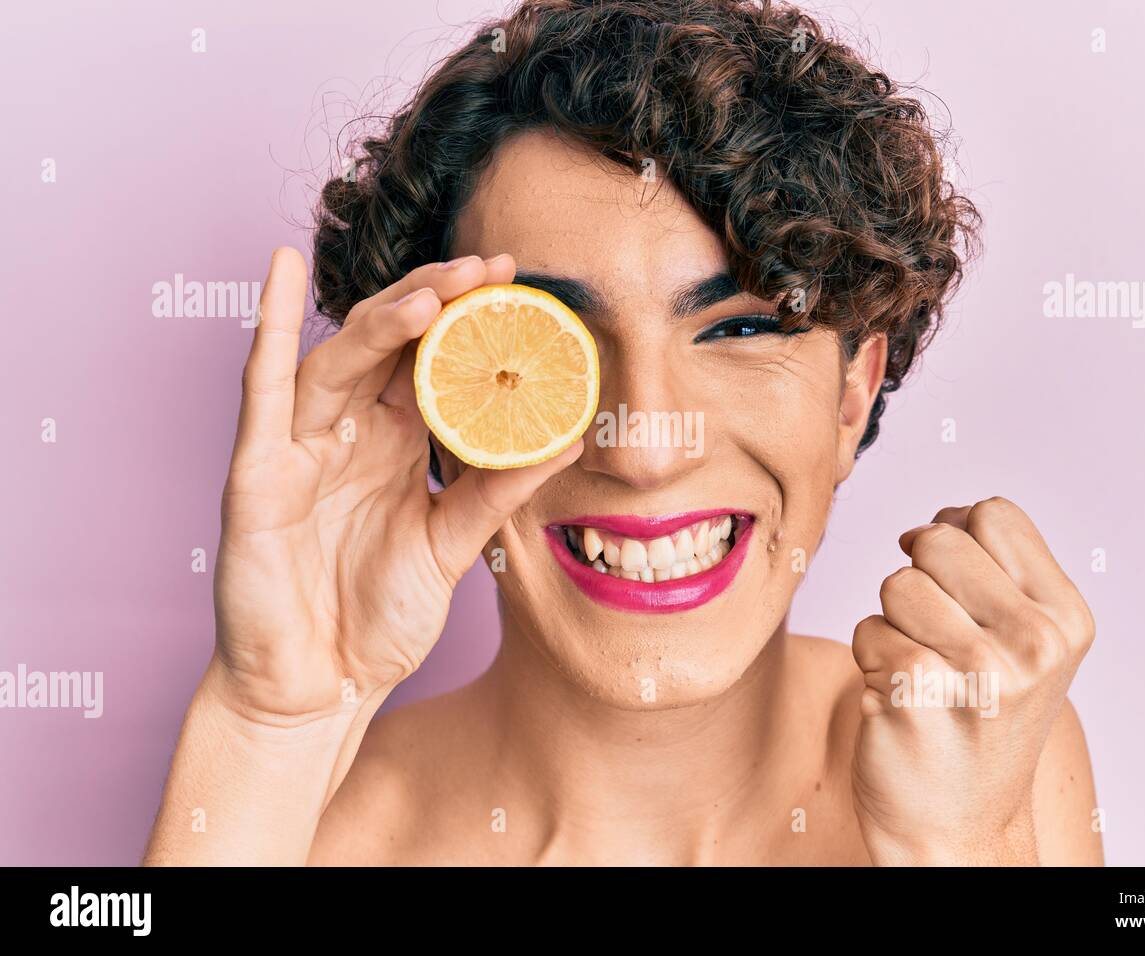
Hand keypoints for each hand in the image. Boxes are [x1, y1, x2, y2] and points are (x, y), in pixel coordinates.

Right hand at [211, 249, 581, 725]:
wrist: (320, 688)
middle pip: (389, 345)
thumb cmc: (377, 619)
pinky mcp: (256, 473)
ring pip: (338, 360)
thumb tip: (566, 439)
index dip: (467, 319)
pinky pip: (261, 392)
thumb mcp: (450, 546)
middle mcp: (348, 434)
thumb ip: (496, 492)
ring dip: (383, 318)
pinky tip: (278, 269)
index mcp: (394, 445)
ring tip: (433, 290)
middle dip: (437, 299)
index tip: (517, 281)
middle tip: (490, 266)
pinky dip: (266, 329)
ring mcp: (300, 448)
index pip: (430, 362)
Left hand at [850, 497, 1094, 864]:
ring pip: (896, 585)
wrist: (960, 827)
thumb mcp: (1025, 645)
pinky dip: (870, 660)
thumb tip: (941, 517)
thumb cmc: (981, 724)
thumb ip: (998, 572)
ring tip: (921, 672)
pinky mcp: (918, 692)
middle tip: (935, 637)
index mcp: (1065, 619)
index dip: (955, 534)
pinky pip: (868, 630)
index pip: (992, 514)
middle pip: (937, 540)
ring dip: (892, 624)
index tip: (953, 583)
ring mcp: (979, 670)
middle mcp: (1034, 644)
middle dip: (919, 578)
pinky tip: (898, 698)